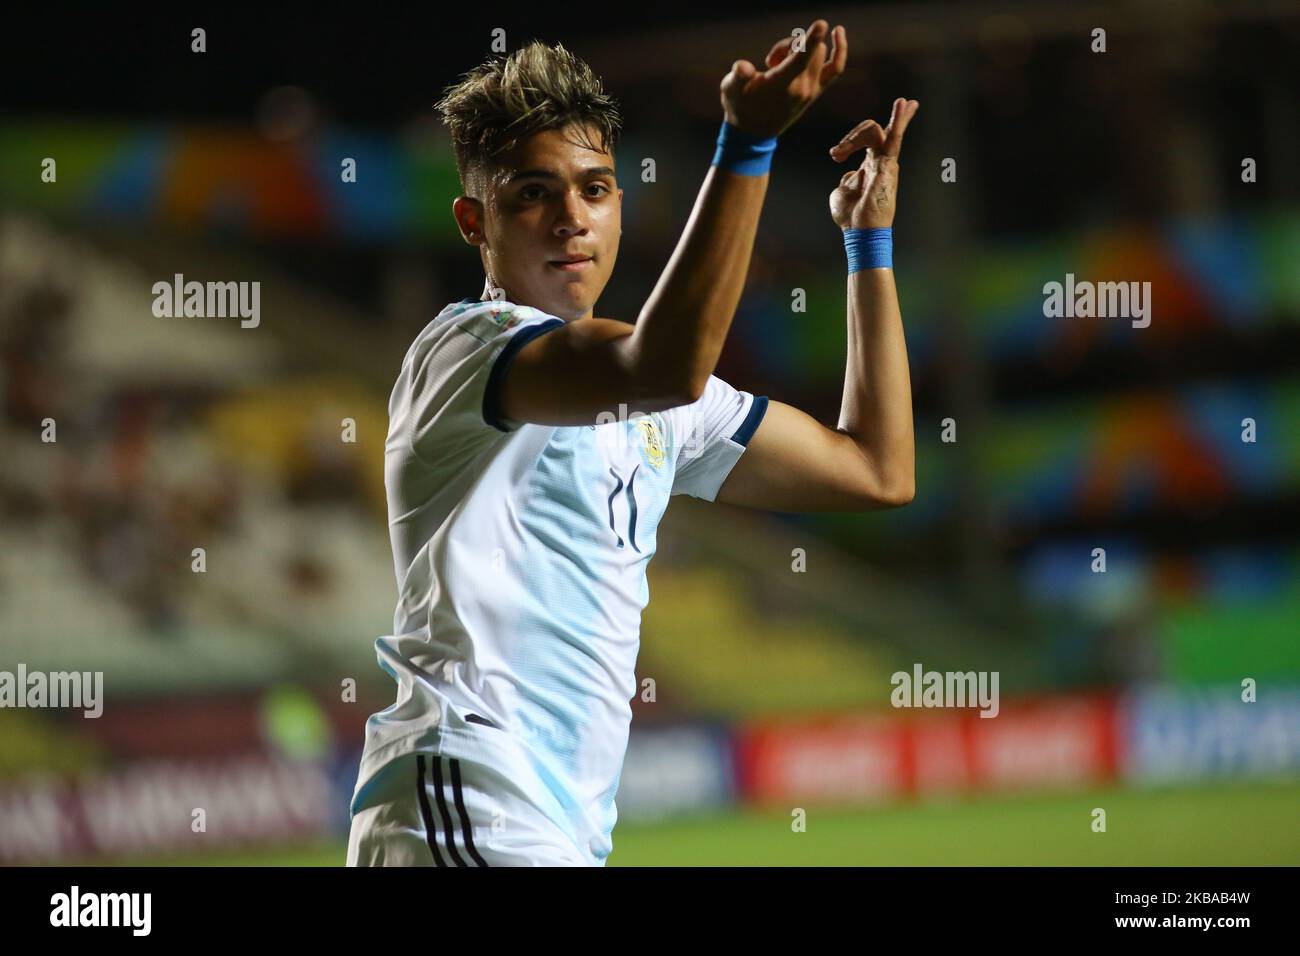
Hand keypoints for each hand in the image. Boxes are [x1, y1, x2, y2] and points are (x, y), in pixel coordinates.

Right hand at [720, 19, 846, 139]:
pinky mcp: (817, 90)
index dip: (811, 40)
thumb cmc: (741, 106)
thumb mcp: (732, 90)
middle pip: (809, 49)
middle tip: (770, 62)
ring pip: (819, 53)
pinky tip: (839, 32)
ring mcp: (813, 89)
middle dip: (790, 46)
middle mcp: (803, 87)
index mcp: (783, 85)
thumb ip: (738, 76)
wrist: (754, 131)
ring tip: (780, 63)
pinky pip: (836, 67)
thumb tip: (742, 68)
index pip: (801, 59)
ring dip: (801, 49)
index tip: (822, 24)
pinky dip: (839, 50)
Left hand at [829, 97, 918, 228]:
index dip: (854, 136)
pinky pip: (894, 138)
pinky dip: (899, 120)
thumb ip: (847, 179)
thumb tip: (847, 174)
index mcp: (871, 164)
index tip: (835, 156)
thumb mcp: (842, 192)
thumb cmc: (851, 216)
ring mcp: (886, 161)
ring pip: (877, 129)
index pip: (872, 137)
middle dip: (849, 138)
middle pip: (871, 129)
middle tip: (835, 155)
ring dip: (852, 138)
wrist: (860, 232)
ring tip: (838, 154)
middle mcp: (881, 160)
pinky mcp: (888, 165)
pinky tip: (903, 104)